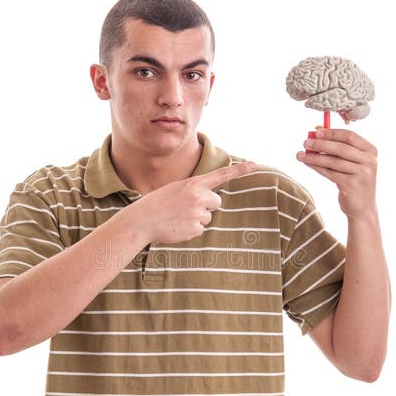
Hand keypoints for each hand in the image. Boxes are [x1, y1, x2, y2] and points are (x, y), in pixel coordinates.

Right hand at [136, 161, 256, 243]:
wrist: (142, 221)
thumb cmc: (157, 204)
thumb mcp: (176, 189)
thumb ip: (194, 191)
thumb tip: (208, 204)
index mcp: (194, 183)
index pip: (221, 175)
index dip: (240, 170)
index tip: (254, 165)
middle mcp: (199, 197)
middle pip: (217, 202)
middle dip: (206, 206)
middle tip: (186, 208)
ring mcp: (198, 213)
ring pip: (207, 217)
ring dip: (195, 219)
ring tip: (177, 217)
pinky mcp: (195, 229)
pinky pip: (200, 230)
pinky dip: (190, 230)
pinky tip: (177, 226)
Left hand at [297, 128, 377, 219]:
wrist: (363, 208)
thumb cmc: (354, 180)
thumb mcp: (352, 162)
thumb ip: (339, 146)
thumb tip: (317, 129)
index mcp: (371, 151)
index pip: (350, 136)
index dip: (332, 133)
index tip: (316, 131)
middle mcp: (369, 161)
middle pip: (341, 148)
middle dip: (321, 144)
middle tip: (305, 142)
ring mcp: (361, 174)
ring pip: (333, 161)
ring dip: (315, 156)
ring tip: (300, 154)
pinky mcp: (351, 185)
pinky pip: (329, 173)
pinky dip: (317, 167)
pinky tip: (307, 163)